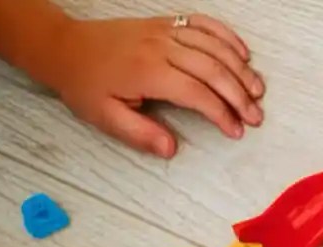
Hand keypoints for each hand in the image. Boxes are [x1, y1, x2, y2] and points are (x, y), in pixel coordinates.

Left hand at [39, 14, 263, 156]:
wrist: (65, 47)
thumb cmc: (86, 85)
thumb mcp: (105, 117)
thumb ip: (140, 134)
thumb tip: (172, 149)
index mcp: (147, 72)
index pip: (196, 93)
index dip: (221, 113)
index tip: (236, 131)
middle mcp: (161, 47)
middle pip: (213, 69)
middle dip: (239, 94)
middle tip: (256, 116)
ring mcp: (165, 31)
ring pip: (214, 46)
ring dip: (240, 68)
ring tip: (257, 91)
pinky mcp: (166, 23)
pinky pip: (203, 23)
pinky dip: (227, 36)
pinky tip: (243, 53)